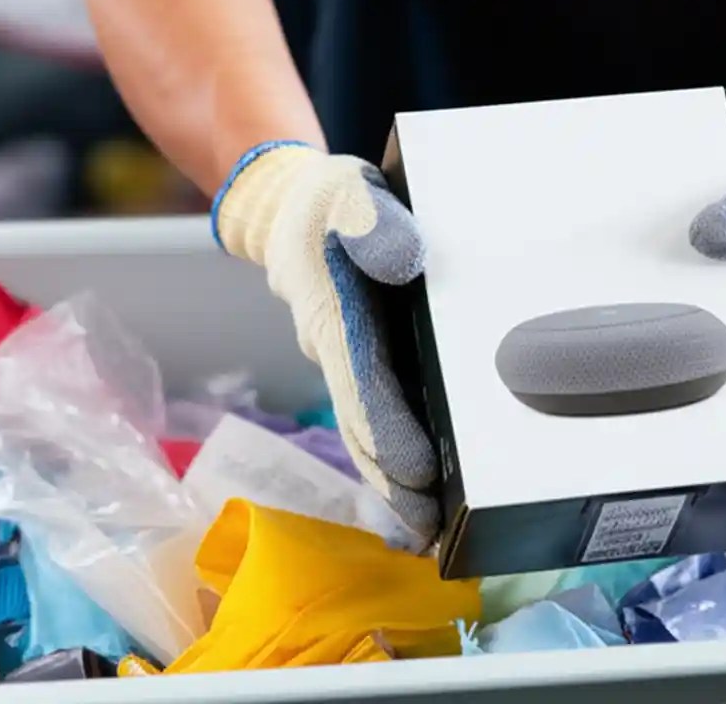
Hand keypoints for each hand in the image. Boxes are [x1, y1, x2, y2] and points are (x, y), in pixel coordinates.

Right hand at [213, 141, 436, 541]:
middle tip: (431, 532)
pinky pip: (381, 418)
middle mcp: (338, 352)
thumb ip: (374, 223)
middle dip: (396, 482)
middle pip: (365, 430)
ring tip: (432, 530)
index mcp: (335, 315)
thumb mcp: (348, 194)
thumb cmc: (327, 201)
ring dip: (398, 482)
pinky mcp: (366, 363)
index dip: (390, 432)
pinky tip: (425, 491)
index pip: (363, 386)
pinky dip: (399, 457)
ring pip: (371, 433)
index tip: (418, 474)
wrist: (293, 206)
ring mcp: (350, 363)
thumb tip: (399, 262)